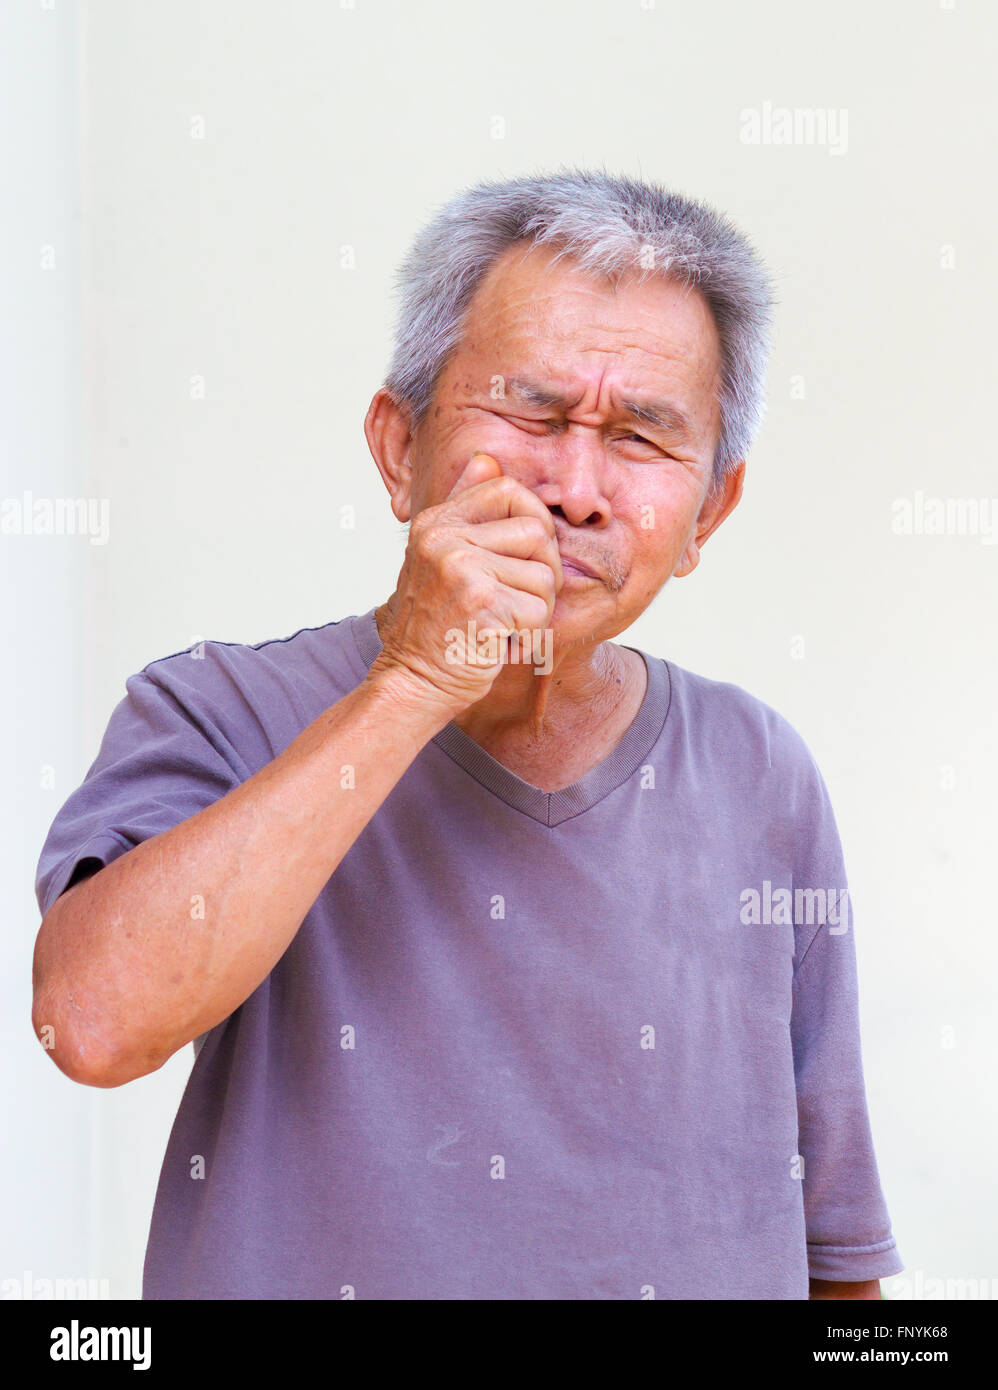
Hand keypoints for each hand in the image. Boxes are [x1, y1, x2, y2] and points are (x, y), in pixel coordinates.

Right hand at [368, 451, 564, 715]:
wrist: (412, 682)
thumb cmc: (435, 626)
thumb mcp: (439, 558)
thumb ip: (463, 508)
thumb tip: (485, 459)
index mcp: (435, 524)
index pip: (507, 489)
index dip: (534, 519)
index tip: (529, 554)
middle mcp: (444, 539)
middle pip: (537, 532)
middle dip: (542, 571)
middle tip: (520, 600)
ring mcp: (461, 569)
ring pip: (544, 575)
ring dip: (536, 609)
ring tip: (505, 624)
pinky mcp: (481, 603)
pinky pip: (539, 610)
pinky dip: (529, 635)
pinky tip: (502, 643)